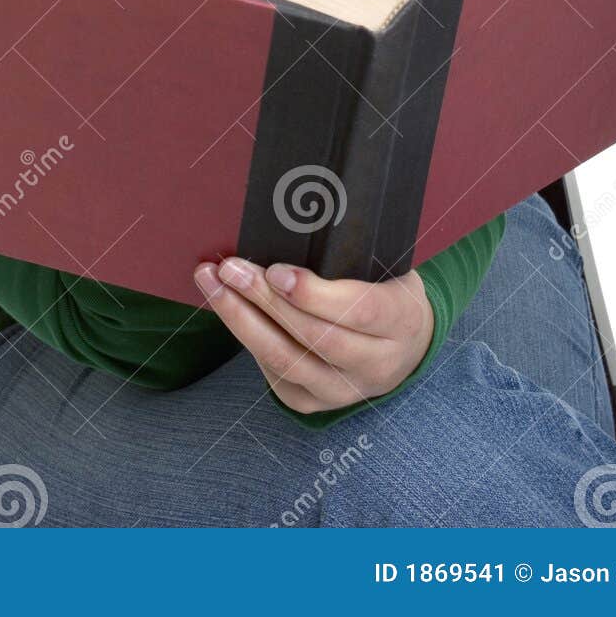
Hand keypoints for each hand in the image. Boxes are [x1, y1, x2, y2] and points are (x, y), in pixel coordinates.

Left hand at [193, 253, 434, 415]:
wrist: (403, 346)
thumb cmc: (386, 289)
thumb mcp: (388, 266)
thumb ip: (352, 251)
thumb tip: (294, 213)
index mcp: (400, 321)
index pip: (360, 311)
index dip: (314, 294)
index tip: (276, 271)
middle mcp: (376, 365)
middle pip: (314, 337)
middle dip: (264, 300)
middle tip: (229, 267)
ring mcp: (343, 391)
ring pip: (286, 361)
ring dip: (241, 320)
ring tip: (212, 283)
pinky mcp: (314, 403)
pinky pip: (274, 374)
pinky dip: (248, 338)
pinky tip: (228, 308)